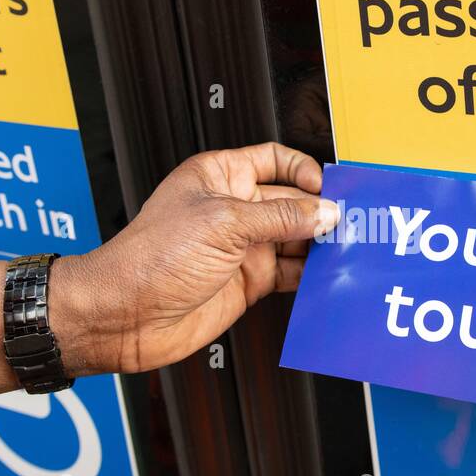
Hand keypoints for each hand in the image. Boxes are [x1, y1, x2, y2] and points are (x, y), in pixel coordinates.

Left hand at [53, 143, 338, 374]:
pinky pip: (289, 273)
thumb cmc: (150, 259)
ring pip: (294, 239)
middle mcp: (233, 209)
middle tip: (351, 223)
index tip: (328, 187)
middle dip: (320, 212)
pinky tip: (326, 276)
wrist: (125, 316)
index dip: (303, 170)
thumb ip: (281, 217)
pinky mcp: (247, 282)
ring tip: (346, 250)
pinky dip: (310, 275)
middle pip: (291, 202)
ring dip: (319, 245)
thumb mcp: (224, 224)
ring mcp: (241, 247)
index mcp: (220, 177)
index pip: (274, 160)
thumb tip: (323, 213)